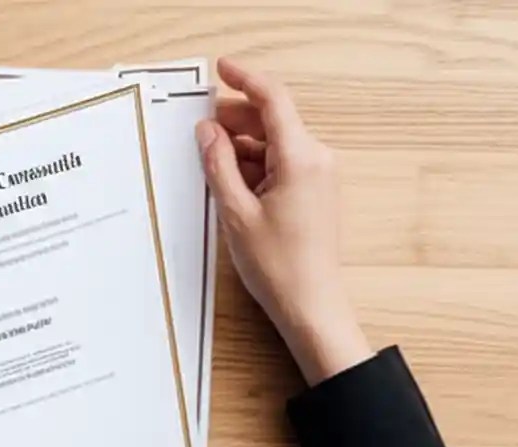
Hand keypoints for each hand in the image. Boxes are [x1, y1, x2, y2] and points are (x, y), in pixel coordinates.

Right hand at [195, 57, 371, 384]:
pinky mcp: (313, 191)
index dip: (244, 79)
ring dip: (242, 144)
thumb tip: (207, 131)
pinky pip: (281, 162)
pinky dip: (255, 164)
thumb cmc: (278, 267)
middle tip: (200, 124)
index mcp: (300, 158)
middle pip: (272, 119)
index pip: (272, 99)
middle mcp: (316, 159)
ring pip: (274, 142)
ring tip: (209, 160)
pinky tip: (229, 180)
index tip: (221, 70)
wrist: (311, 306)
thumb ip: (218, 163)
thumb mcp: (234, 212)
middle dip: (235, 116)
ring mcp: (318, 175)